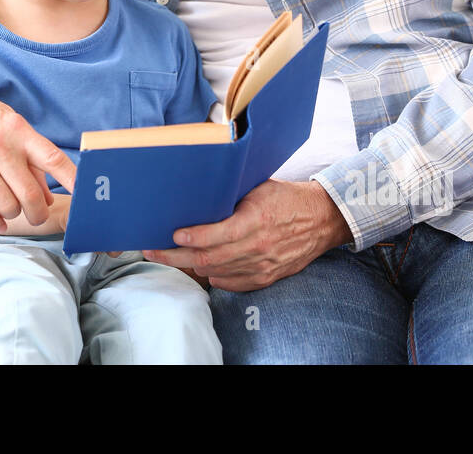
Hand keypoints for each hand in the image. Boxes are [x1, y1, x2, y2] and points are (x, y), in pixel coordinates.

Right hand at [0, 64, 76, 232]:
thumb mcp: (8, 123)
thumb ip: (29, 157)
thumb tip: (47, 194)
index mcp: (18, 130)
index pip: (53, 159)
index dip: (72, 181)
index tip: (84, 197)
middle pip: (29, 193)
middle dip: (38, 212)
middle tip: (38, 216)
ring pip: (5, 204)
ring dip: (13, 214)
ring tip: (12, 210)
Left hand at [142, 179, 353, 291]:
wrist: (321, 220)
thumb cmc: (285, 198)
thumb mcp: (257, 188)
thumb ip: (229, 197)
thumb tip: (195, 196)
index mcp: (255, 220)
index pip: (216, 235)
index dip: (191, 237)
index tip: (171, 235)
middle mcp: (257, 247)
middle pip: (207, 259)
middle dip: (174, 256)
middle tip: (152, 251)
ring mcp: (262, 266)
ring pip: (215, 272)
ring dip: (190, 265)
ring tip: (170, 256)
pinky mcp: (265, 278)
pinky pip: (229, 283)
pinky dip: (212, 274)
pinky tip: (201, 264)